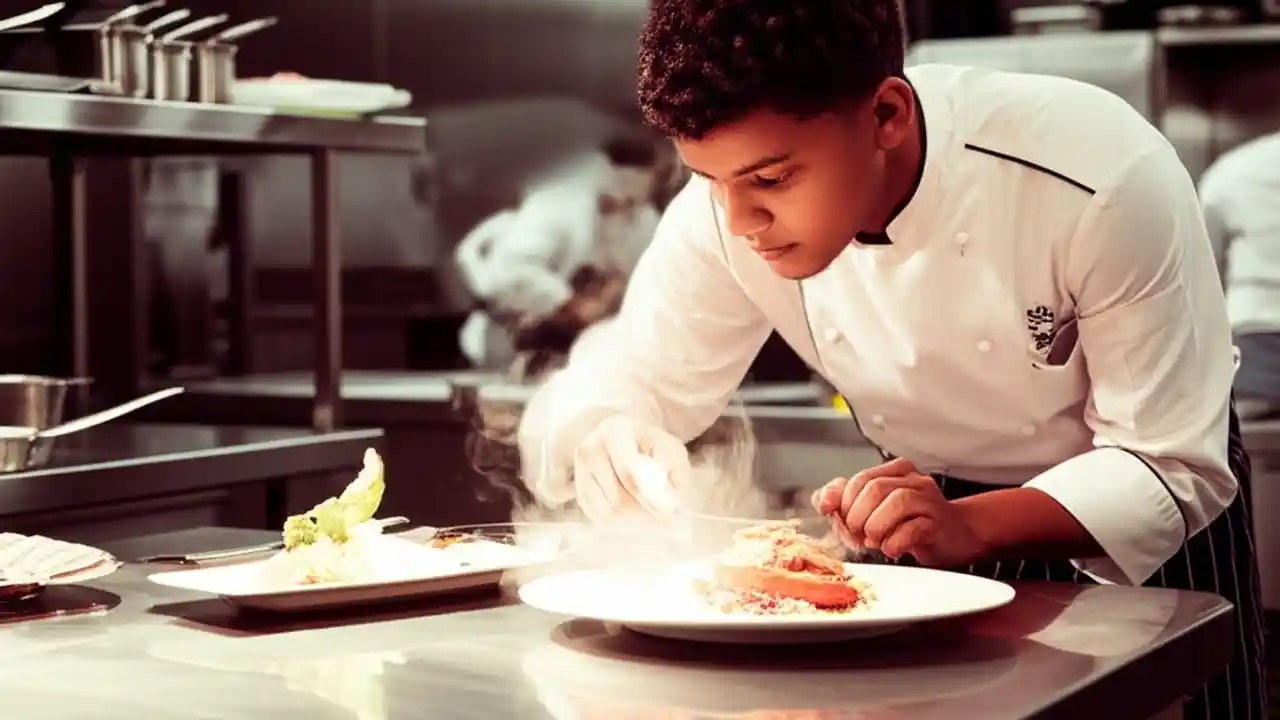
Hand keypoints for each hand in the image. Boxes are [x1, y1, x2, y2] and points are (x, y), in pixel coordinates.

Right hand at [572, 415, 690, 519]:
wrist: (625, 439)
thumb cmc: (652, 445)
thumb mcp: (671, 449)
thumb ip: (675, 473)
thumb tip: (669, 504)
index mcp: (615, 432)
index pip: (629, 472)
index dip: (650, 496)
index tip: (670, 509)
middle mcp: (590, 449)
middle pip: (618, 496)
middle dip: (645, 513)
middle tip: (667, 520)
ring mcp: (580, 472)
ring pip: (608, 511)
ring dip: (635, 521)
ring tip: (654, 517)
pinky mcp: (578, 491)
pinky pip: (599, 517)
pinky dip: (621, 523)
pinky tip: (637, 515)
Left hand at [811, 458, 986, 566]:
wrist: (955, 535)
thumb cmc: (910, 521)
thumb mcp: (874, 508)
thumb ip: (845, 500)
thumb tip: (823, 500)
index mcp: (894, 471)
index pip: (859, 479)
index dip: (844, 503)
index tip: (840, 520)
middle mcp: (913, 480)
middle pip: (875, 488)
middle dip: (858, 517)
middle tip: (858, 535)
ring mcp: (928, 500)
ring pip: (896, 502)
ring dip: (876, 527)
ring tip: (874, 540)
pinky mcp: (938, 524)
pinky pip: (912, 530)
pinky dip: (895, 543)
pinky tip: (891, 549)